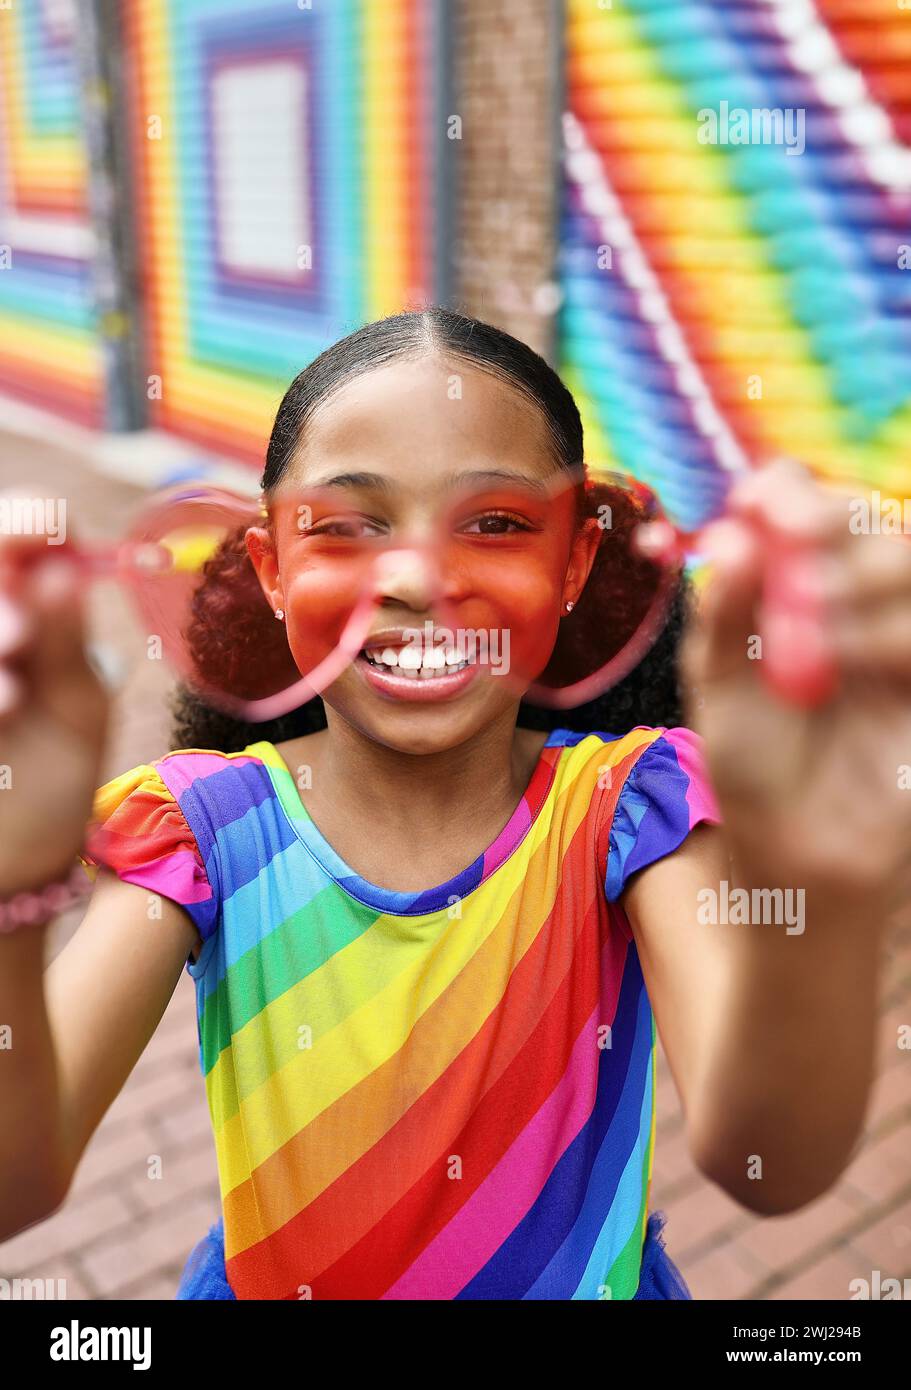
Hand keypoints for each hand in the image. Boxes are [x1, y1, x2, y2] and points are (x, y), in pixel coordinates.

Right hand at [0, 523, 109, 897]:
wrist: (9, 870)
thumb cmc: (50, 787)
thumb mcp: (75, 711)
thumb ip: (65, 641)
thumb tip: (62, 568)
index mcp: (27, 616)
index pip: (23, 540)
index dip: (30, 522)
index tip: (49, 529)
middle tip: (20, 636)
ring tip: (10, 700)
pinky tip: (2, 712)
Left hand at [680, 458, 910, 909]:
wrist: (801, 850)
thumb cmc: (752, 766)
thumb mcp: (719, 689)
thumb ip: (726, 614)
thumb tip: (731, 535)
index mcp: (785, 583)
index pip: (798, 504)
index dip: (788, 491)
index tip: (759, 501)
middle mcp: (847, 594)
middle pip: (863, 515)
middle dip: (827, 519)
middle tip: (790, 537)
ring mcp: (892, 631)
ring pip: (904, 559)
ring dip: (856, 575)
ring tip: (807, 627)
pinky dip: (885, 629)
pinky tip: (844, 656)